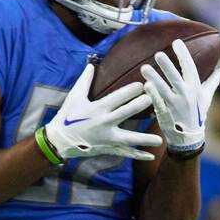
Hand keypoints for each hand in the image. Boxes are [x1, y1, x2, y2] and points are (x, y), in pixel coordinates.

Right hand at [44, 63, 162, 161]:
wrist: (59, 140)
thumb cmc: (67, 116)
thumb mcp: (74, 96)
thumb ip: (85, 80)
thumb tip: (92, 63)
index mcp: (98, 108)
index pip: (117, 97)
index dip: (130, 91)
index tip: (143, 84)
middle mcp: (104, 123)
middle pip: (125, 113)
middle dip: (140, 106)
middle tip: (154, 100)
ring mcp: (106, 138)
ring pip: (129, 138)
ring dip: (144, 139)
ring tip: (160, 139)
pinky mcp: (107, 148)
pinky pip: (124, 152)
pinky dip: (137, 155)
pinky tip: (150, 156)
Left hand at [140, 39, 219, 153]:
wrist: (189, 137)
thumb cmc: (197, 114)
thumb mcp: (206, 97)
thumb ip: (212, 81)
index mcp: (195, 88)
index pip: (189, 67)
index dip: (183, 54)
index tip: (176, 42)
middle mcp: (185, 95)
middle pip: (175, 78)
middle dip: (167, 66)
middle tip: (158, 54)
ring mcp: (174, 105)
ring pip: (163, 89)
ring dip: (154, 78)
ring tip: (144, 68)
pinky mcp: (164, 113)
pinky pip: (157, 102)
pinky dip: (151, 94)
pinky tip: (145, 85)